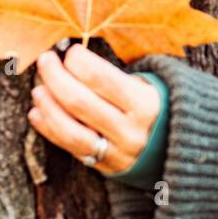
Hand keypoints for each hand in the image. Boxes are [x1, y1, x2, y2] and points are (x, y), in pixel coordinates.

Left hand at [28, 44, 161, 175]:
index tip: (71, 51)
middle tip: (46, 61)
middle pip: (79, 102)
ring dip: (48, 106)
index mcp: (145, 104)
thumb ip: (114, 77)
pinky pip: (70, 148)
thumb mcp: (149, 86)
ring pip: (70, 130)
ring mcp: (116, 151)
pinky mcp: (105, 166)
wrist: (180, 148)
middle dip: (55, 77)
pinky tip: (37, 112)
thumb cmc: (157, 106)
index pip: (101, 78)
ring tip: (38, 89)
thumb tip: (72, 61)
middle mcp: (130, 130)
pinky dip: (49, 129)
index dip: (79, 61)